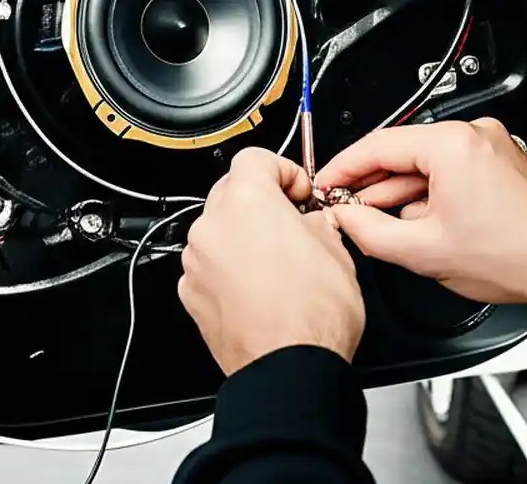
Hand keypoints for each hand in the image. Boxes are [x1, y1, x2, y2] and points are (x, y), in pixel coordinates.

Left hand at [178, 148, 365, 375]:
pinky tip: (260, 289)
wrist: (288, 368)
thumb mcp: (336, 249)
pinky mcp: (190, 293)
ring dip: (245, 236)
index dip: (284, 171)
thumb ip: (317, 222)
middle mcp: (213, 225)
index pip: (256, 158)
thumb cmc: (313, 314)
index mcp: (247, 201)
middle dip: (262, 202)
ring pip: (219, 230)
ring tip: (279, 264)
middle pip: (232, 191)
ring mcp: (196, 261)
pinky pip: (210, 265)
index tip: (299, 191)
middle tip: (293, 223)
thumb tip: (311, 222)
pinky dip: (230, 268)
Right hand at [315, 119, 526, 317]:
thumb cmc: (516, 257)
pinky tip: (423, 224)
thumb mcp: (423, 252)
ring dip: (404, 193)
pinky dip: (433, 193)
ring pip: (428, 164)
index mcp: (453, 145)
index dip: (343, 168)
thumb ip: (369, 232)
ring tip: (389, 226)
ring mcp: (494, 146)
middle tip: (347, 209)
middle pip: (404, 152)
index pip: (378, 145)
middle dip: (374, 185)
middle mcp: (476, 135)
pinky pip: (454, 170)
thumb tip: (346, 217)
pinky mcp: (504, 162)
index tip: (325, 184)